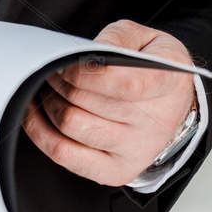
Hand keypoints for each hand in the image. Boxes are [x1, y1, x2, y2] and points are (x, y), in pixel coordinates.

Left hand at [20, 18, 195, 185]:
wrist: (175, 107)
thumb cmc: (153, 69)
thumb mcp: (146, 39)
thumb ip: (118, 39)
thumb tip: (88, 53)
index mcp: (167, 85)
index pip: (125, 83)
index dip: (85, 71)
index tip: (67, 60)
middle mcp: (154, 124)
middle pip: (84, 100)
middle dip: (58, 78)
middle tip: (52, 66)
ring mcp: (134, 151)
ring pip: (70, 124)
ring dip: (48, 100)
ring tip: (48, 85)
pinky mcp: (115, 172)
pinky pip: (64, 154)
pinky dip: (40, 131)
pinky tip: (36, 111)